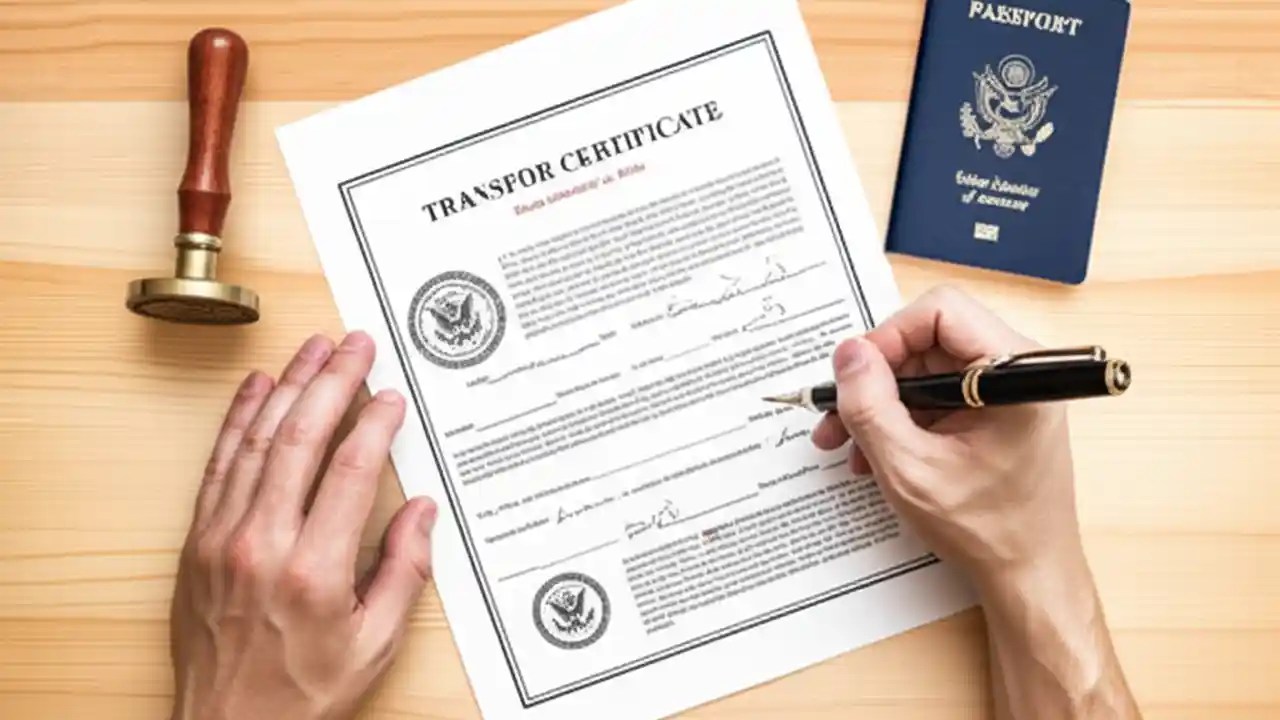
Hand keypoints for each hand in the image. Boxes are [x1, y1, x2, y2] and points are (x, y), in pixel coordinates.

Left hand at [169, 332, 436, 719]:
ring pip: (256, 441)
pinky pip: (218, 465)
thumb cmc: (302, 692)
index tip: (391, 398)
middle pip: (300, 439)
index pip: (348, 472)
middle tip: (356, 344)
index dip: (373, 424)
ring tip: (313, 349)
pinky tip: (256, 388)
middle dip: (332, 383)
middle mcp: (261, 544)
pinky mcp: (196, 542)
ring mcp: (221, 539)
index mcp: (314, 570)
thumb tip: (419, 510)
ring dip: (287, 387)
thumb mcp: (374, 645)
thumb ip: (403, 572)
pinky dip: (237, 420)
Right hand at [812, 286, 1139, 718]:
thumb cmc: (988, 531)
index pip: (941, 312)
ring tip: (848, 441)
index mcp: (1016, 374)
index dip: (889, 336)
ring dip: (882, 401)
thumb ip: (871, 406)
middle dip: (876, 376)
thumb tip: (848, 354)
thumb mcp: (910, 468)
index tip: (855, 374)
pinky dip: (902, 417)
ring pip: (927, 368)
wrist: (1028, 576)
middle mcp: (1019, 372)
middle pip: (929, 339)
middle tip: (838, 412)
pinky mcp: (996, 411)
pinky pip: (938, 394)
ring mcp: (1009, 392)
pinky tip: (875, 451)